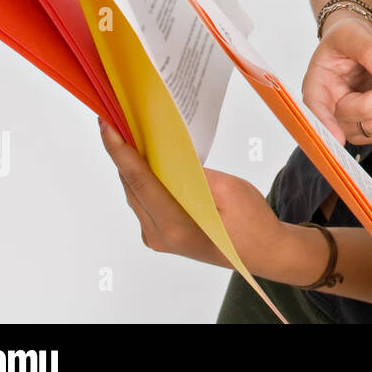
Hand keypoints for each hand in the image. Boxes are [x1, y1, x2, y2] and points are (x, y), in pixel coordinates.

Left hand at [98, 117, 291, 277]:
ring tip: (125, 134)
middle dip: (121, 153)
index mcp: (174, 225)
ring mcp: (158, 237)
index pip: (139, 181)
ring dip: (130, 165)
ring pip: (135, 194)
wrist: (264, 252)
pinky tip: (145, 159)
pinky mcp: (162, 234)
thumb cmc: (253, 223)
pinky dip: (142, 178)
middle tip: (115, 119)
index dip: (119, 150)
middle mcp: (158, 235)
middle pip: (132, 186)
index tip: (106, 124)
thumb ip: (195, 174)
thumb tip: (167, 157)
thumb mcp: (230, 190)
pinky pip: (145, 201)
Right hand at [302, 14, 371, 145]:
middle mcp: (331, 111)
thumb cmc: (345, 39)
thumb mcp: (351, 33)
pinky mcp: (369, 129)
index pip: (317, 111)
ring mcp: (350, 124)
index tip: (337, 138)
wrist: (354, 44)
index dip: (327, 126)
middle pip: (366, 113)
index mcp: (317, 87)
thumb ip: (368, 50)